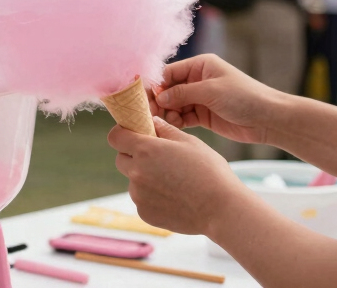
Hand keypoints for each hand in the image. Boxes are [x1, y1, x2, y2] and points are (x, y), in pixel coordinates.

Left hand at [108, 117, 244, 234]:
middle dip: (134, 156)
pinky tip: (174, 197)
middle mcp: (136, 172)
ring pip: (133, 181)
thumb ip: (166, 130)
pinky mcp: (144, 213)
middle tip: (157, 158)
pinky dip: (152, 197)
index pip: (115, 137)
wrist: (221, 209)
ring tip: (173, 181)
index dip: (122, 134)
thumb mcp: (190, 142)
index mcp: (145, 150)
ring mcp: (138, 195)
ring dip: (144, 177)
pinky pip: (142, 199)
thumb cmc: (209, 171)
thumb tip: (153, 122)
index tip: (133, 135)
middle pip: (121, 159)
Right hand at [149, 54, 285, 144]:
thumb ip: (183, 93)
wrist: (268, 119)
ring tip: (162, 122)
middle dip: (158, 101)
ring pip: (173, 105)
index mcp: (200, 66)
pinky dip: (175, 121)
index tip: (145, 99)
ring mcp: (199, 98)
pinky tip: (172, 126)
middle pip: (168, 90)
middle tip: (148, 114)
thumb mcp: (211, 91)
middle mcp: (197, 80)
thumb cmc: (244, 97)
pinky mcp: (203, 115)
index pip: (169, 73)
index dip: (156, 85)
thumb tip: (159, 97)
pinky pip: (182, 117)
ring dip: (166, 113)